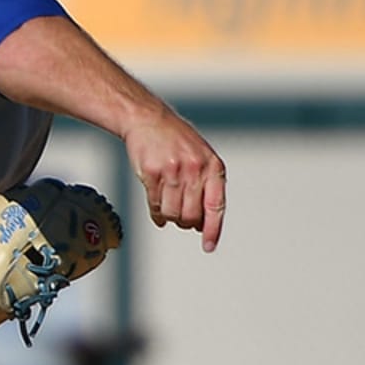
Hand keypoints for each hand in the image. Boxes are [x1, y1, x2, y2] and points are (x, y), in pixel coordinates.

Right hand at [125, 107, 226, 251]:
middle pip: (191, 215)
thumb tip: (205, 223)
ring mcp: (172, 170)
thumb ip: (207, 186)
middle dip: (186, 222)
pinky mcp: (152, 173)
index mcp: (212, 166)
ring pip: (172, 213)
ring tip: (168, 209)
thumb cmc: (176, 139)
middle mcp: (194, 168)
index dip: (213, 229)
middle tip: (182, 219)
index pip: (216, 206)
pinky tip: (157, 210)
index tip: (209, 246)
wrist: (148, 118)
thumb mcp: (201, 157)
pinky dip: (156, 213)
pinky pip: (154, 205)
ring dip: (170, 217)